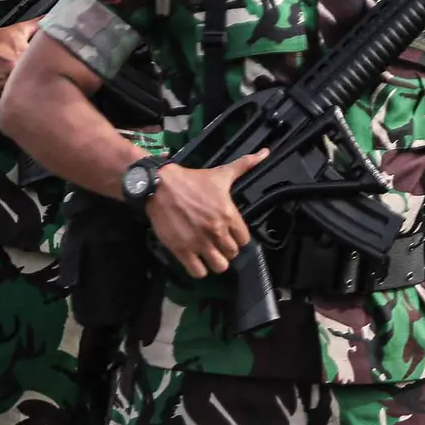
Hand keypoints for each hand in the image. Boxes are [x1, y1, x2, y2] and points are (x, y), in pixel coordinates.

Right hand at [145, 151, 267, 278]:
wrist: (159, 186)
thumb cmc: (192, 180)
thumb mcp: (220, 173)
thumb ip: (244, 165)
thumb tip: (265, 152)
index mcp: (228, 215)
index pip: (244, 240)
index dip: (238, 237)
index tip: (230, 233)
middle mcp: (216, 231)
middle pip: (232, 254)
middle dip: (226, 249)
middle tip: (217, 243)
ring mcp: (199, 243)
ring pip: (219, 266)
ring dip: (215, 262)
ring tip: (209, 254)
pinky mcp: (182, 250)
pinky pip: (198, 272)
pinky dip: (199, 269)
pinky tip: (196, 260)